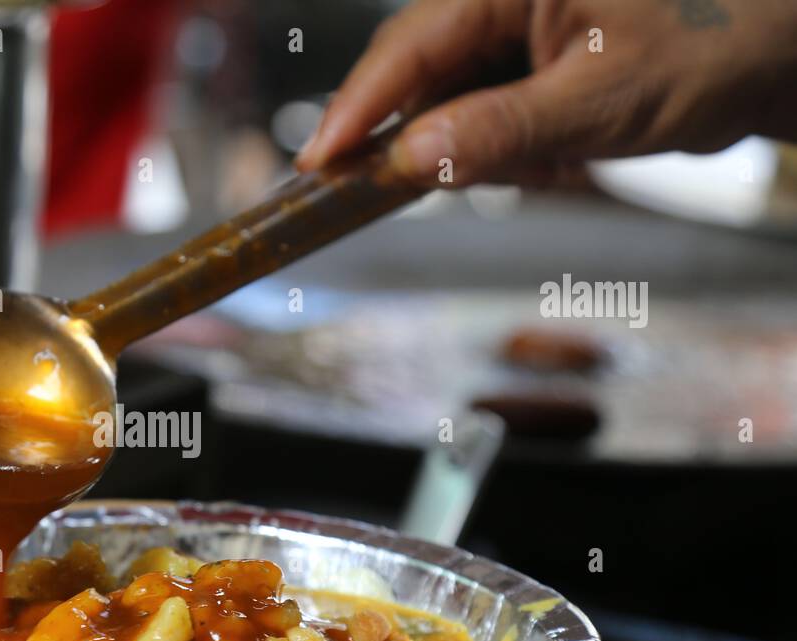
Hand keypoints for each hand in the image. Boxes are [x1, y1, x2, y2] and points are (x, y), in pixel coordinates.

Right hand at [297, 0, 796, 186]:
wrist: (779, 54)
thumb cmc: (716, 44)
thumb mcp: (603, 100)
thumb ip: (500, 131)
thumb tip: (411, 158)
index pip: (410, 43)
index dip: (358, 107)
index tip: (319, 164)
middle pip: (422, 77)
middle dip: (438, 141)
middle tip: (469, 182)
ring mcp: (517, 30)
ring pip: (453, 107)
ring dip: (488, 153)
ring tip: (562, 161)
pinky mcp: (531, 62)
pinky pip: (488, 117)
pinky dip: (515, 152)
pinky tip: (566, 155)